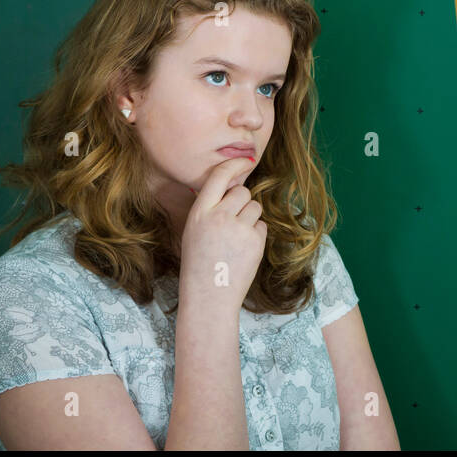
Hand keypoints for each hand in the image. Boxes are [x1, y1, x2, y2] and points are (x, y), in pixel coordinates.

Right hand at [177, 156, 267, 311]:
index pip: (218, 177)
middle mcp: (218, 217)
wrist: (209, 296)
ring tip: (236, 239)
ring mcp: (238, 229)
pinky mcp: (255, 241)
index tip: (245, 161)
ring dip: (250, 218)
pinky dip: (256, 235)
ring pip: (255, 207)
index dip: (234, 165)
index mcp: (199, 213)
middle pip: (243, 192)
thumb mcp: (194, 230)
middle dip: (242, 203)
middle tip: (232, 222)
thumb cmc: (199, 264)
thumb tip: (233, 187)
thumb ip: (210, 209)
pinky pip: (262, 225)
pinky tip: (242, 250)